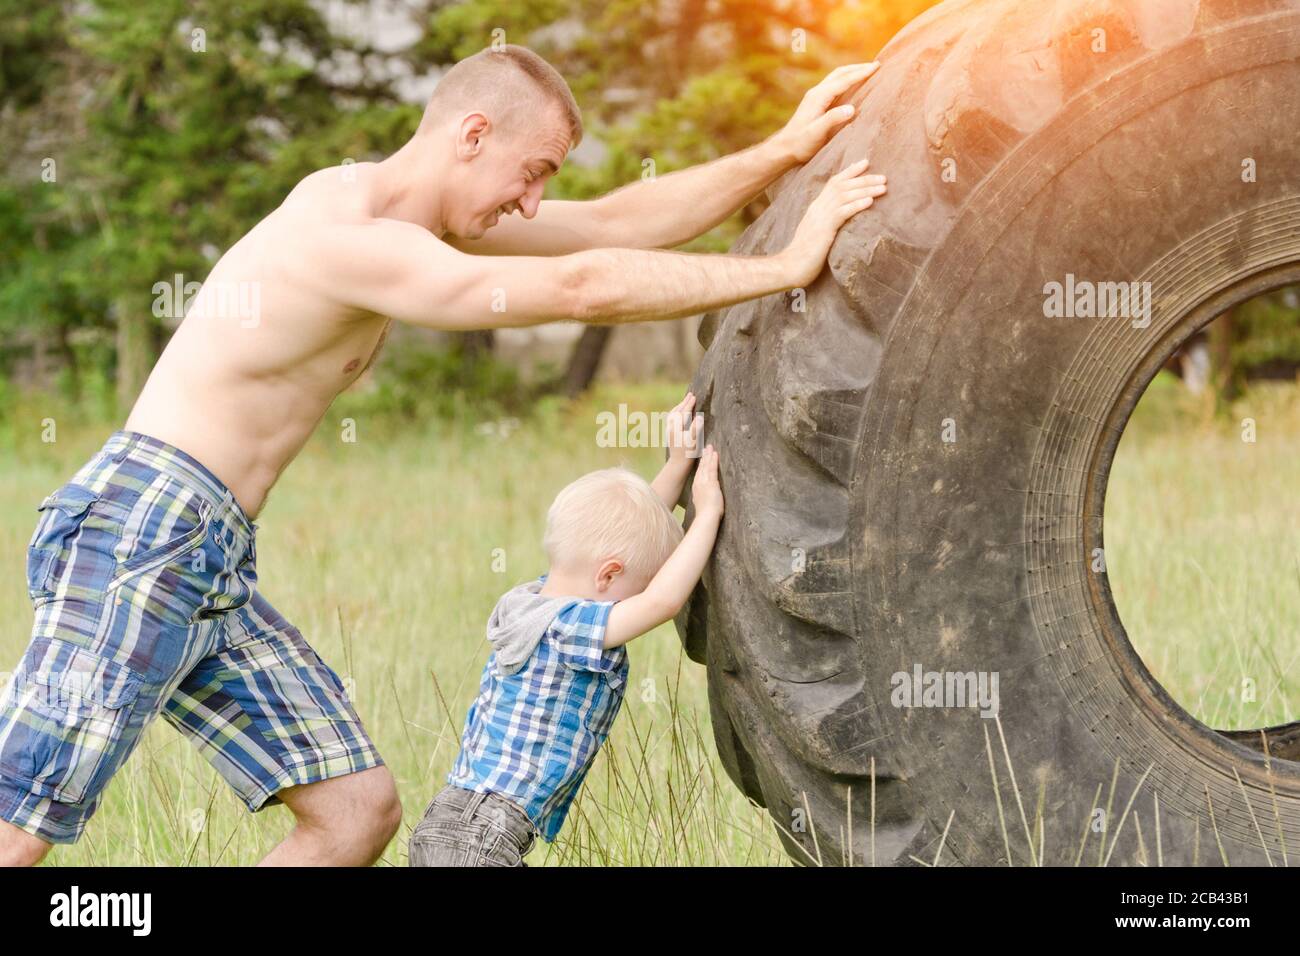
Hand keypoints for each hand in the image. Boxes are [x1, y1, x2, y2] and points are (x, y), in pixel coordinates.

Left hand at [665, 391, 701, 467]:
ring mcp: (669, 430)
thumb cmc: (688, 453)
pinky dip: (676, 413)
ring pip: (673, 414)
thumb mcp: (694, 441)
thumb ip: (696, 428)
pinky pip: (672, 419)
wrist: (678, 464)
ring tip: (685, 401)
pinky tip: (679, 413)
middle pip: (677, 411)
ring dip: (679, 407)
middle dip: (684, 403)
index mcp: (677, 428)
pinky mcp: (669, 434)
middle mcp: (671, 428)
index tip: (694, 397)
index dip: (689, 404)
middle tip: (690, 394)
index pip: (683, 413)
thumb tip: (699, 416)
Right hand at [691, 444, 722, 518]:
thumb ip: (702, 501)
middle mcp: (699, 484)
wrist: (706, 518)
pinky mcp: (711, 483)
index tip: (702, 458)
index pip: (699, 474)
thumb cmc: (706, 515)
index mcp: (696, 489)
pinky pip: (712, 468)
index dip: (701, 465)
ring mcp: (704, 482)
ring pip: (706, 466)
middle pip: (701, 468)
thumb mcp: (702, 505)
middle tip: (706, 448)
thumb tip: (704, 501)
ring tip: (710, 447)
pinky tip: (714, 453)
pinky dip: (713, 460)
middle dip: (704, 457)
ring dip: (708, 455)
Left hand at [769, 62, 880, 164]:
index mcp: (818, 97)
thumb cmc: (801, 143)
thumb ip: (833, 120)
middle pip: (840, 73)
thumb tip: (851, 108)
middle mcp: (816, 92)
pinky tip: (853, 86)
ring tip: (867, 71)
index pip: (843, 80)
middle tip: (877, 65)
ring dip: (852, 72)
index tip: (876, 67)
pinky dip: (846, 81)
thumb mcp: (817, 133)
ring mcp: (815, 97)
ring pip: (837, 77)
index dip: (861, 73)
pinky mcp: (816, 103)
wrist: (784, 149)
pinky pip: (834, 86)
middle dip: (858, 68)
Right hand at [781, 158, 885, 287]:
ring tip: (883, 188)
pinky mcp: (823, 230)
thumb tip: (842, 217)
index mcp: (816, 207)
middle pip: (842, 186)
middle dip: (864, 179)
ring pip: (844, 196)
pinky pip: (842, 213)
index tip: (866, 163)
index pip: (834, 183)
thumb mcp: (817, 233)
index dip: (850, 171)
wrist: (790, 267)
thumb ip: (828, 222)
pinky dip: (856, 205)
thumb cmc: (805, 255)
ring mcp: (820, 218)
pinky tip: (869, 202)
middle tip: (883, 177)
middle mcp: (818, 208)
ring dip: (865, 190)